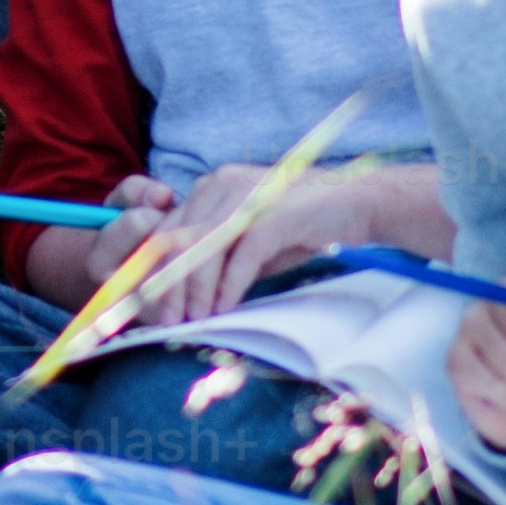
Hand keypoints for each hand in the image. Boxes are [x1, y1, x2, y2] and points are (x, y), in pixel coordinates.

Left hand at [121, 168, 350, 327]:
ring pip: (203, 247)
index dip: (152, 268)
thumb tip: (190, 297)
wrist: (357, 203)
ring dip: (195, 289)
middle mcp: (221, 184)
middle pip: (177, 238)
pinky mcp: (273, 214)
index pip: (166, 228)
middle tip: (165, 320)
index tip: (148, 304)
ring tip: (193, 320)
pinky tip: (224, 308)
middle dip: (166, 284)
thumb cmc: (302, 226)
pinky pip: (241, 255)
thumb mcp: (250, 241)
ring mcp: (247, 197)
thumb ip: (219, 258)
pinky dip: (229, 286)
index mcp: (211, 187)